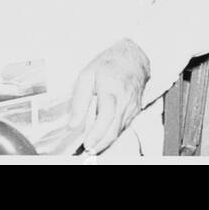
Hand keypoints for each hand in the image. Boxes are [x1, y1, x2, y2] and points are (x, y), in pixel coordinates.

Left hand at [67, 37, 149, 154]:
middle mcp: (125, 100)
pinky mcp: (135, 111)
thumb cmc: (108, 65)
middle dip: (100, 144)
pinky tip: (102, 137)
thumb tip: (73, 123)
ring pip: (119, 131)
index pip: (106, 116)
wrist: (133, 58)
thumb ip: (79, 100)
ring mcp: (132, 107)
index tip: (87, 143)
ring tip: (91, 148)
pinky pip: (123, 127)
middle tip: (87, 151)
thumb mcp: (87, 75)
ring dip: (105, 141)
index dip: (97, 133)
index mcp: (112, 89)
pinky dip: (112, 134)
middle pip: (114, 129)